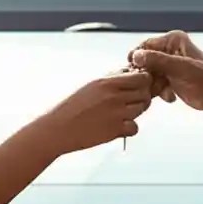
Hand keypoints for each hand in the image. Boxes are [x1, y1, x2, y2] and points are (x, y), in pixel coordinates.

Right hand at [38, 71, 153, 154]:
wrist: (57, 128)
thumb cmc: (72, 107)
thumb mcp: (91, 85)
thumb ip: (112, 79)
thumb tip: (129, 73)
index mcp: (107, 82)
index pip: (141, 77)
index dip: (143, 82)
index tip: (138, 87)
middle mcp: (113, 96)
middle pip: (145, 93)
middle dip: (142, 97)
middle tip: (132, 102)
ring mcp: (116, 113)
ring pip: (142, 109)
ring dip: (136, 112)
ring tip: (122, 114)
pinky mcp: (114, 130)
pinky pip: (135, 127)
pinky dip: (129, 129)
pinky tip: (118, 127)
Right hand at [128, 30, 202, 102]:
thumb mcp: (180, 68)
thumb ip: (157, 60)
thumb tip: (136, 56)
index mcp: (173, 40)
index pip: (145, 46)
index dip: (138, 59)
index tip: (138, 72)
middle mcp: (169, 50)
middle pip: (144, 61)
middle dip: (147, 75)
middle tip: (155, 85)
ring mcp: (169, 65)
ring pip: (148, 74)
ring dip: (153, 85)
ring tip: (166, 91)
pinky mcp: (169, 79)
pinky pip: (154, 83)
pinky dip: (159, 91)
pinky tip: (170, 97)